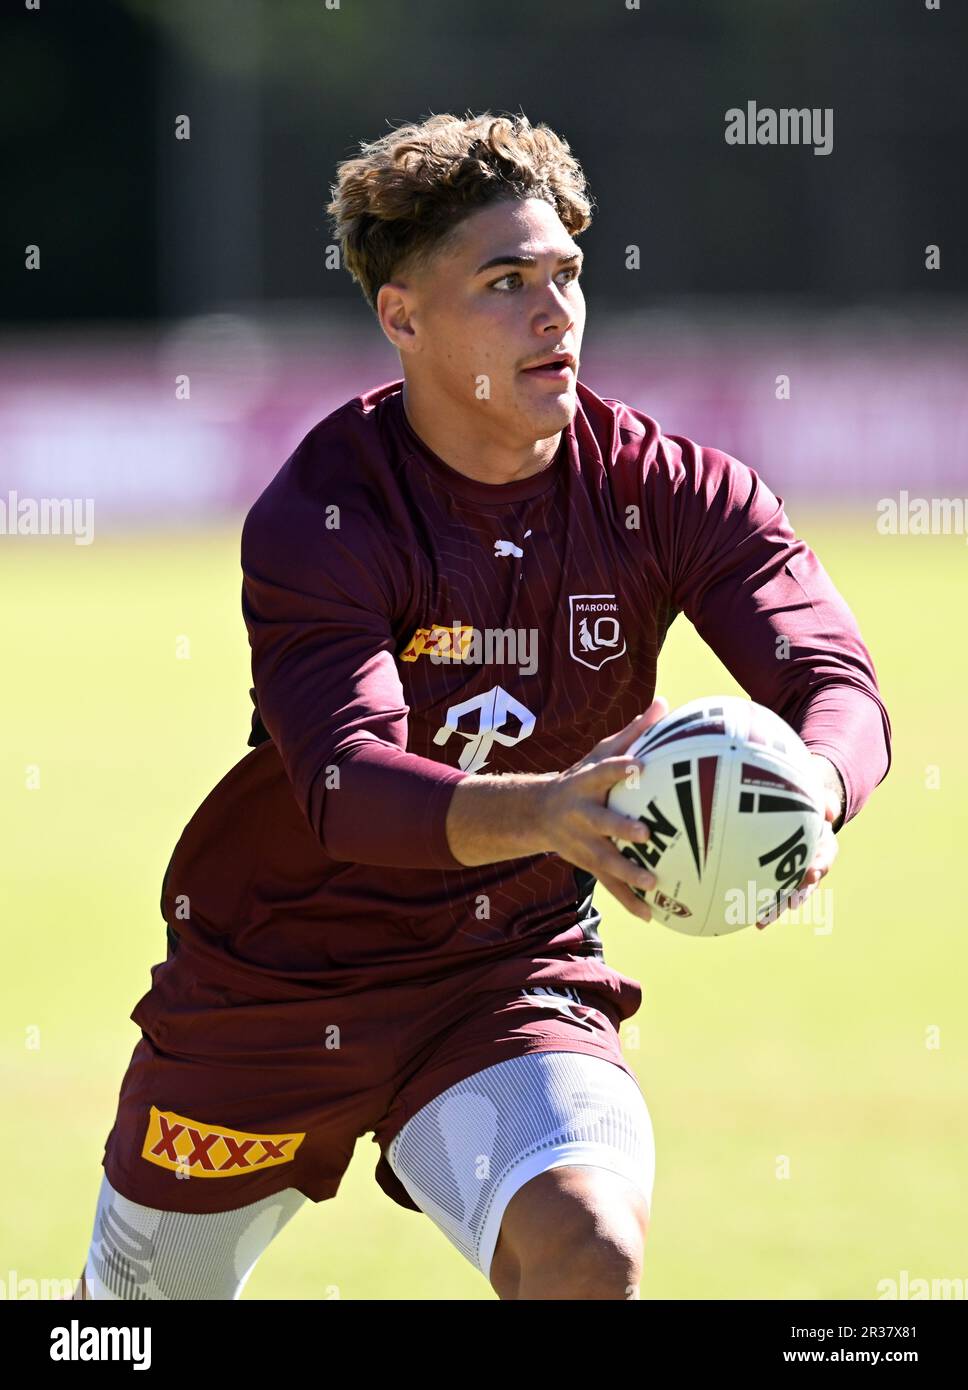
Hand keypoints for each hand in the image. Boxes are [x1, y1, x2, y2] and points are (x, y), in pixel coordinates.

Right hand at [534, 697, 669, 921]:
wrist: (537, 814)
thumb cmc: (581, 778)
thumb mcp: (599, 753)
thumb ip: (633, 733)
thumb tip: (666, 704)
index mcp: (586, 784)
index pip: (602, 772)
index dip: (618, 769)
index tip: (638, 765)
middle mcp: (582, 815)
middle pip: (601, 823)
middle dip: (621, 829)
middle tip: (646, 834)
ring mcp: (583, 843)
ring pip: (605, 860)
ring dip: (627, 873)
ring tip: (652, 883)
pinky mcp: (587, 863)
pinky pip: (610, 885)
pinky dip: (629, 901)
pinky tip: (651, 915)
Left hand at [756, 753, 842, 927]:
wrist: (786, 794)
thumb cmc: (799, 788)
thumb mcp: (811, 784)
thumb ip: (821, 797)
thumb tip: (830, 811)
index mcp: (821, 839)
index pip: (826, 854)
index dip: (821, 864)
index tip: (812, 872)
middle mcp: (808, 857)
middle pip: (805, 882)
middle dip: (797, 895)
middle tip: (790, 904)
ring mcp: (790, 866)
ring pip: (784, 891)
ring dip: (775, 906)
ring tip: (762, 921)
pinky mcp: (770, 870)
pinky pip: (763, 885)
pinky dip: (754, 898)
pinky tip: (737, 911)